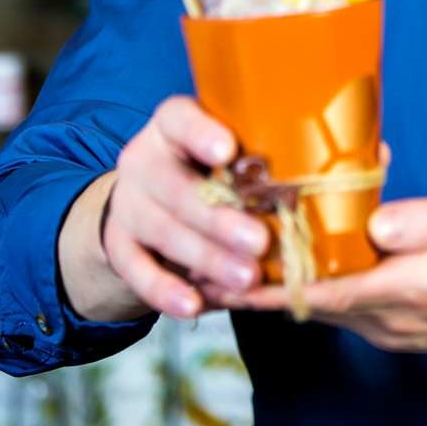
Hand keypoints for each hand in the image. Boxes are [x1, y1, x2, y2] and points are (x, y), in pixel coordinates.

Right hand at [100, 96, 270, 318]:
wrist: (145, 200)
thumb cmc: (204, 169)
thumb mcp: (221, 154)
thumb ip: (251, 163)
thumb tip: (309, 189)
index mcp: (171, 126)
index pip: (179, 119)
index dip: (201, 133)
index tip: (228, 152)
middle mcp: (143, 160)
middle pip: (175, 187)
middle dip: (218, 218)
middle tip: (260, 241)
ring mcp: (127, 204)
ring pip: (163, 231)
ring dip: (207, 258)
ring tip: (248, 279)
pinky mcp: (117, 245)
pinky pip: (138, 271)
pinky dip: (166, 291)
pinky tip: (194, 306)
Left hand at [200, 185, 426, 365]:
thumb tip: (377, 222)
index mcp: (414, 286)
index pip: (324, 286)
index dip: (270, 276)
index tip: (222, 261)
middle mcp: (393, 316)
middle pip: (308, 298)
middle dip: (259, 275)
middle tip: (207, 243)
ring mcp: (392, 328)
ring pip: (319, 304)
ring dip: (278, 283)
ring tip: (230, 250)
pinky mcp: (396, 326)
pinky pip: (338, 307)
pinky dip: (307, 286)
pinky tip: (289, 260)